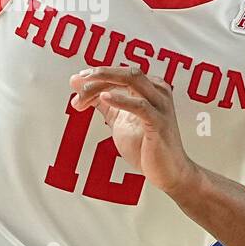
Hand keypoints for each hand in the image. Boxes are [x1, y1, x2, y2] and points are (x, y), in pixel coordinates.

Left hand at [68, 65, 199, 195]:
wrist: (168, 173)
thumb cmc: (146, 146)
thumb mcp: (118, 119)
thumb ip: (100, 101)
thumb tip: (77, 83)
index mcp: (150, 87)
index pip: (120, 73)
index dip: (96, 76)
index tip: (76, 82)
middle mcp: (158, 91)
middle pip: (126, 72)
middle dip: (99, 75)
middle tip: (78, 81)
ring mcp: (160, 105)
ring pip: (132, 80)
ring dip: (104, 84)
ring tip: (84, 91)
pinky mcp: (159, 122)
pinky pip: (140, 106)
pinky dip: (121, 99)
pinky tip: (105, 98)